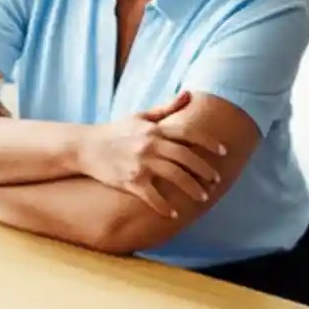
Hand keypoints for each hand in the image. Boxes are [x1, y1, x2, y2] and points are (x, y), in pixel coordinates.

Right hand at [76, 92, 225, 216]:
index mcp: (154, 129)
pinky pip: (152, 197)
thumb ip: (166, 108)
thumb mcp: (140, 116)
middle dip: (204, 170)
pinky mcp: (130, 181)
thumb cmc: (115, 131)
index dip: (209, 142)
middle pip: (186, 158)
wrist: (85, 147)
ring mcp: (141, 164)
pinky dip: (164, 207)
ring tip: (202, 197)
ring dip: (191, 188)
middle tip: (214, 181)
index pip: (189, 134)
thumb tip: (189, 94)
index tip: (223, 152)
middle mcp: (150, 145)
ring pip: (174, 177)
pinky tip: (173, 214)